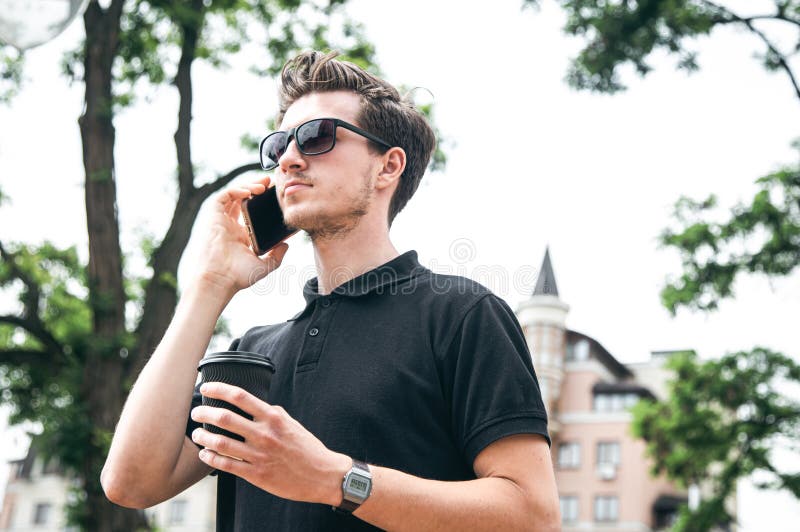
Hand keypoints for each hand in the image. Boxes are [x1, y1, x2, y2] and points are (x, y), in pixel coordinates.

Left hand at [190, 382, 349, 505]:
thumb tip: (256, 405)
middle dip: (204, 413)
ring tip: (197, 434)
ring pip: (221, 442)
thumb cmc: (307, 448)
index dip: (219, 389)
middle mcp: (264, 434)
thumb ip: (272, 413)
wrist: (321, 475)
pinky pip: (226, 465)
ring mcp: (259, 455)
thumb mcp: (292, 423)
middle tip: (196, 413)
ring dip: (203, 436)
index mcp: (273, 418)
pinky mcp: (256, 474)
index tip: (207, 388)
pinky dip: (211, 458)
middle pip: (225, 418)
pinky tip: (205, 454)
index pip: (241, 397)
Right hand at [195, 176, 288, 297]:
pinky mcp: (213, 216)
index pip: (252, 212)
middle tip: (271, 182)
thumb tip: (286, 244)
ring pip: (234, 195)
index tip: (277, 197)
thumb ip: (277, 255)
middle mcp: (231, 225)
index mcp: (242, 235)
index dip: (263, 203)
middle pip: (244, 200)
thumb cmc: (238, 276)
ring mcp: (222, 220)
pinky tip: (249, 191)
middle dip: (256, 188)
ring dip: (248, 186)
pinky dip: (236, 190)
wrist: (220, 279)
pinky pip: (224, 196)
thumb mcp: (264, 265)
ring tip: (263, 185)